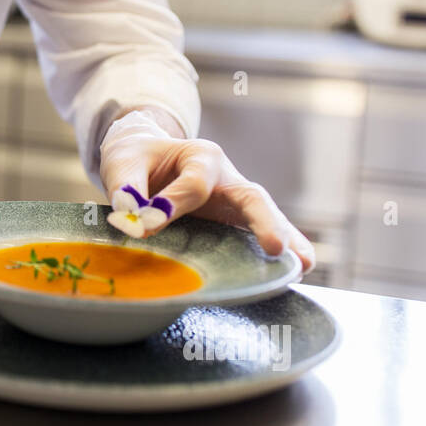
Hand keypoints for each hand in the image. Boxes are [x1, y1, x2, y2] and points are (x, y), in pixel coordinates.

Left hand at [98, 110, 315, 272]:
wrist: (144, 156)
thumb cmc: (136, 159)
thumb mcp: (123, 163)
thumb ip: (128, 189)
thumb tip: (136, 221)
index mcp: (200, 156)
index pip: (194, 185)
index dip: (171, 206)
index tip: (145, 226)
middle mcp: (226, 177)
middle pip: (251, 197)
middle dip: (263, 221)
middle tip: (274, 247)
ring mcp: (236, 200)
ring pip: (265, 216)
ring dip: (285, 240)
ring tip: (302, 265)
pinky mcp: (236, 220)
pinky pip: (261, 232)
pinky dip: (283, 248)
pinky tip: (299, 269)